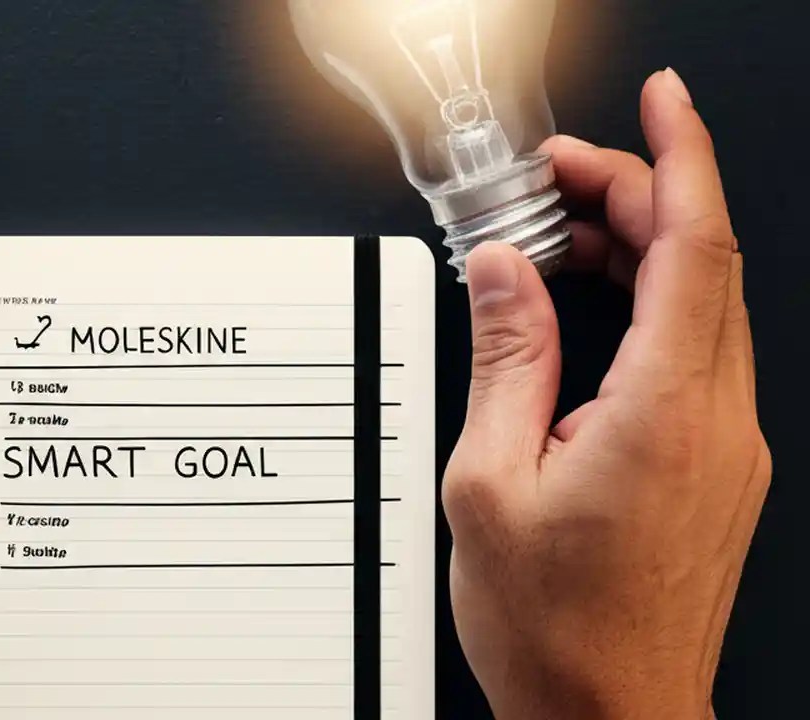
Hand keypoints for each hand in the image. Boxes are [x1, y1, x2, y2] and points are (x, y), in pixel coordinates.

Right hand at [443, 69, 769, 718]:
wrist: (609, 717)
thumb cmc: (553, 627)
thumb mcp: (489, 481)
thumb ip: (504, 358)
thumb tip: (505, 272)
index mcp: (662, 413)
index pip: (693, 248)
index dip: (676, 158)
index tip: (660, 101)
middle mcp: (716, 421)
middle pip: (701, 262)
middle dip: (637, 193)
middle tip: (558, 174)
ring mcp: (728, 444)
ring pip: (702, 304)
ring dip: (641, 247)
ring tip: (561, 232)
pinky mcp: (719, 465)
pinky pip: (695, 351)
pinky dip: (648, 303)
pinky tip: (591, 305)